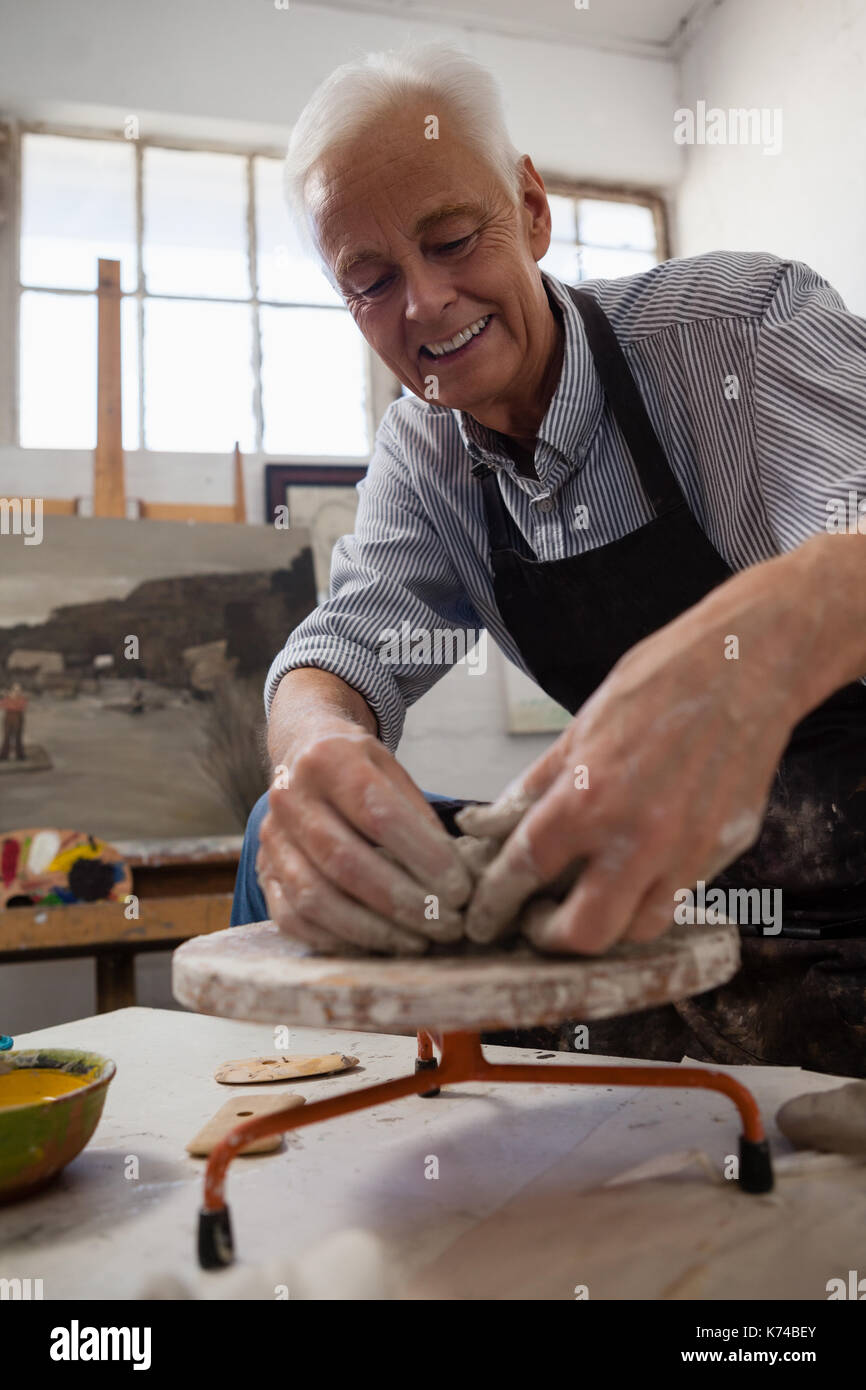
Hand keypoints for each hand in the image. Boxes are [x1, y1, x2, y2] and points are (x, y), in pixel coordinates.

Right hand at [256, 718, 472, 954]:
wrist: (301, 752)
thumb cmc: (358, 768)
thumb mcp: (392, 770)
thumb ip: (418, 816)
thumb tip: (453, 875)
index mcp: (328, 759)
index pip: (378, 815)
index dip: (423, 856)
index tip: (460, 889)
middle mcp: (289, 797)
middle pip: (345, 861)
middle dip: (403, 902)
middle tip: (446, 924)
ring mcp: (271, 839)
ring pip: (315, 897)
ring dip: (373, 930)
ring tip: (418, 942)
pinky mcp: (262, 873)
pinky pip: (293, 919)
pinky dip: (337, 939)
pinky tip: (376, 947)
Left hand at [458, 562, 811, 953]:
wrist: (750, 664)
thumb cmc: (665, 679)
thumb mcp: (581, 726)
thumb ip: (537, 784)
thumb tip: (496, 821)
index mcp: (589, 800)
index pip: (524, 873)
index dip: (494, 904)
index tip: (484, 916)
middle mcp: (638, 838)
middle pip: (584, 933)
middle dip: (551, 937)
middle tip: (537, 918)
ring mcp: (689, 851)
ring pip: (639, 930)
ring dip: (607, 924)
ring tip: (589, 898)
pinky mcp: (726, 850)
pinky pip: (681, 898)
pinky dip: (651, 897)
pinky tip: (636, 872)